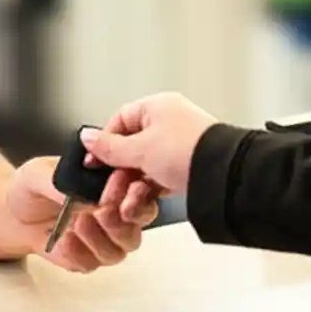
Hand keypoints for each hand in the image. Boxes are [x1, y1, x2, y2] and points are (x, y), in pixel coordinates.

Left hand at [5, 156, 159, 272]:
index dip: (135, 186)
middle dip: (125, 215)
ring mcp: (106, 236)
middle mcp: (116, 208)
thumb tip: (84, 194)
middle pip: (142, 217)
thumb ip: (63, 182)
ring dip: (102, 235)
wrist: (13, 213)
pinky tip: (64, 239)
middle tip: (102, 210)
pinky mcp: (89, 258)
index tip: (118, 182)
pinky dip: (80, 252)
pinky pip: (95, 262)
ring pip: (124, 246)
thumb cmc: (32, 186)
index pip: (139, 184)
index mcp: (111, 180)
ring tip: (77, 222)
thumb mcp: (38, 173)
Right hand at [80, 92, 218, 194]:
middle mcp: (168, 124)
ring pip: (143, 168)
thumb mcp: (139, 149)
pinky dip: (148, 192)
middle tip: (109, 190)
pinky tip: (141, 204)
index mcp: (157, 107)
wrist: (223, 176)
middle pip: (130, 148)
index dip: (104, 143)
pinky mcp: (186, 169)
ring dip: (130, 188)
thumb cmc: (188, 151)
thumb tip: (86, 137)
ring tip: (125, 203)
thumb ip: (109, 146)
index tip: (94, 162)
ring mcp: (178, 147)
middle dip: (118, 174)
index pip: (119, 121)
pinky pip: (158, 180)